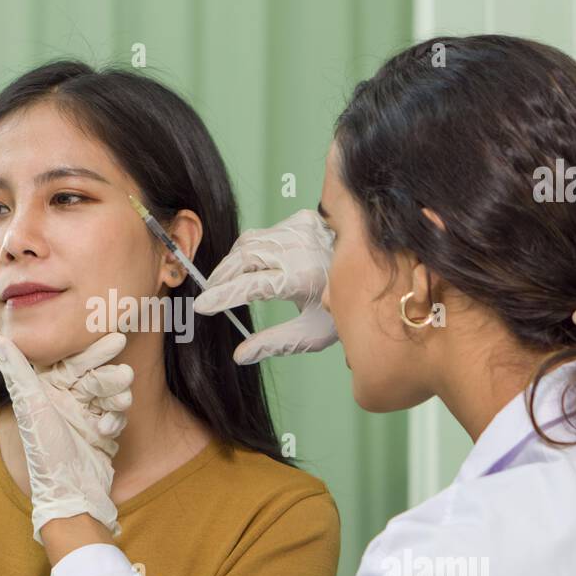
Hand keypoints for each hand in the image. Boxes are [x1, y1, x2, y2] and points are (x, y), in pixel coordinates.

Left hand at [0, 332, 134, 543]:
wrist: (71, 496)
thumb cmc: (45, 453)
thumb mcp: (30, 408)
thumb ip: (17, 372)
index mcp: (47, 393)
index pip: (73, 364)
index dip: (93, 352)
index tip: (114, 338)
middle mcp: (65, 402)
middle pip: (94, 379)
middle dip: (111, 376)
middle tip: (126, 373)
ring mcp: (84, 417)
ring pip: (108, 396)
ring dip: (117, 397)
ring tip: (123, 401)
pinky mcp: (100, 433)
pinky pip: (114, 417)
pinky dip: (115, 421)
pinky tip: (107, 431)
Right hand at [191, 209, 338, 364]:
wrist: (372, 272)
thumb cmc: (341, 307)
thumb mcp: (312, 334)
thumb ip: (274, 343)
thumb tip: (240, 355)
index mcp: (304, 279)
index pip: (252, 285)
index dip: (223, 296)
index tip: (203, 306)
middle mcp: (301, 249)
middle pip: (244, 258)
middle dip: (222, 276)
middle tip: (210, 294)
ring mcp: (301, 230)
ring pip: (250, 242)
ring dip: (233, 262)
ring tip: (224, 282)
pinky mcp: (302, 219)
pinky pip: (263, 233)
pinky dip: (251, 248)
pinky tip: (251, 264)